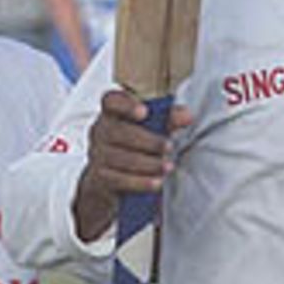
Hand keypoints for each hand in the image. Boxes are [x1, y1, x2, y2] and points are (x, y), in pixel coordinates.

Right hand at [73, 89, 192, 241]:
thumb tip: (186, 116)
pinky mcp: (99, 177)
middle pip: (117, 132)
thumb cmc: (135, 144)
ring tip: (167, 166)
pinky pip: (118, 180)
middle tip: (169, 147)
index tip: (145, 112)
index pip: (111, 101)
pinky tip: (156, 182)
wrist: (110, 177)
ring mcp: (97, 154)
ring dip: (147, 163)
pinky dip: (140, 182)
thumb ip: (170, 119)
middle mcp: (100, 130)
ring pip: (119, 158)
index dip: (126, 105)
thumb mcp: (154, 128)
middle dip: (147, 140)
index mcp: (112, 112)